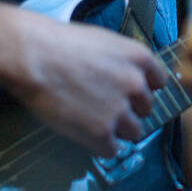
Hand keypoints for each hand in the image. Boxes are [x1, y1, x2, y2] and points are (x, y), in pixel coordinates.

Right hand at [4, 12, 168, 157]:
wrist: (32, 56)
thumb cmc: (59, 43)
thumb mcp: (103, 41)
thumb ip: (122, 61)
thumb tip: (126, 77)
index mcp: (140, 58)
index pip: (159, 82)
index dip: (142, 88)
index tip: (130, 93)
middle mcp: (136, 85)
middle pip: (146, 109)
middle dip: (128, 109)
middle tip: (104, 106)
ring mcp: (120, 110)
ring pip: (133, 131)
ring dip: (116, 129)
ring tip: (92, 120)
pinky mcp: (102, 133)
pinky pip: (112, 149)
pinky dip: (100, 145)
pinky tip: (84, 132)